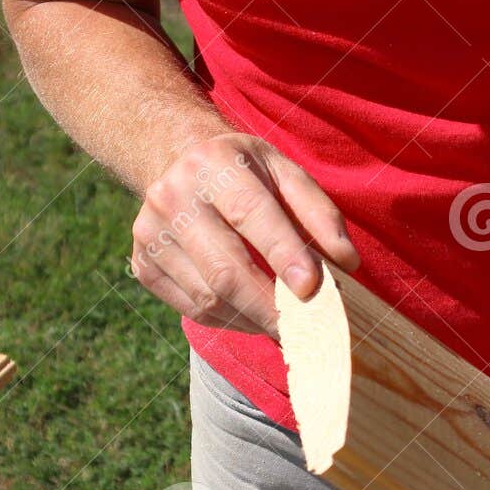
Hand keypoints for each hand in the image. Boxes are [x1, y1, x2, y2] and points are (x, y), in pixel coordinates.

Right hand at [129, 132, 359, 334]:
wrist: (178, 161)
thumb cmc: (246, 173)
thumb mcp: (285, 173)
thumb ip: (320, 213)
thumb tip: (347, 262)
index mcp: (213, 163)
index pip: (249, 213)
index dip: (282, 253)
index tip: (312, 288)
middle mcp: (172, 196)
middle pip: (225, 270)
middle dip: (270, 306)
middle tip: (305, 328)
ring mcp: (150, 233)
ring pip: (208, 298)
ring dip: (253, 318)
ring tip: (282, 319)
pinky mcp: (142, 264)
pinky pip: (192, 309)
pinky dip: (229, 319)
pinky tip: (250, 311)